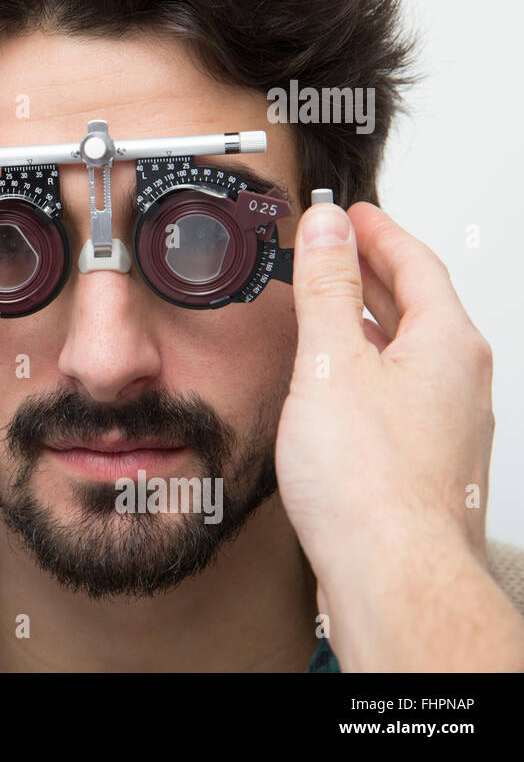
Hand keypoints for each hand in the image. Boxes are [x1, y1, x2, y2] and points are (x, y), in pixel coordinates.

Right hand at [274, 199, 520, 667]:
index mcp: (449, 344)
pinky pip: (402, 388)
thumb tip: (327, 228)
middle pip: (419, 304)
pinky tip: (338, 383)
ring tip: (331, 307)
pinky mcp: (429, 458)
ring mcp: (450, 422)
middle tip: (338, 248)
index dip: (377, 232)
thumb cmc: (369, 482)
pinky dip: (369, 364)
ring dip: (370, 319)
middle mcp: (461, 380)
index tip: (351, 214)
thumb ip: (326, 288)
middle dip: (373, 271)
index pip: (416, 264)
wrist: (393, 572)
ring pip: (411, 349)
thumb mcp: (331, 361)